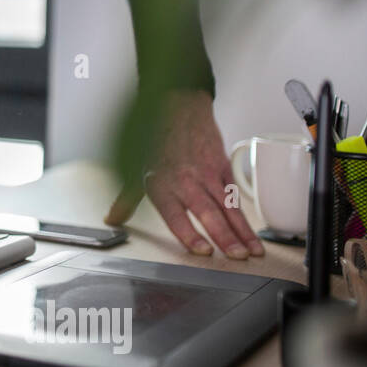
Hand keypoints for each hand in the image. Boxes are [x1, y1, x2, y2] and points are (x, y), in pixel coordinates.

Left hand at [105, 90, 263, 258]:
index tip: (202, 251)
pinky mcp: (223, 169)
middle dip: (223, 236)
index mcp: (161, 184)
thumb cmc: (156, 141)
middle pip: (207, 212)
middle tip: (235, 256)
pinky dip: (246, 219)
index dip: (189, 234)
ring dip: (241, 232)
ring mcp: (207, 175)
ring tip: (251, 252)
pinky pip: (236, 198)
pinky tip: (253, 236)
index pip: (176, 215)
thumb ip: (126, 200)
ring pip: (227, 207)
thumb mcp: (135, 170)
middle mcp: (185, 181)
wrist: (179, 109)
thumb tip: (113, 219)